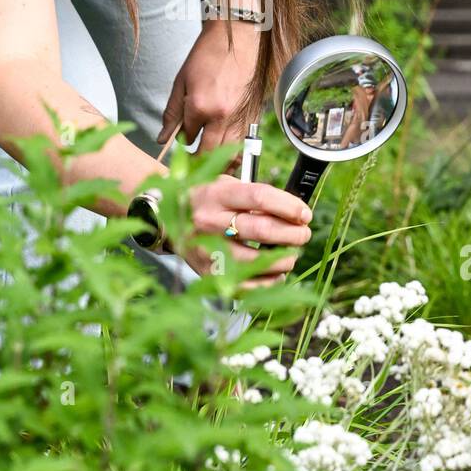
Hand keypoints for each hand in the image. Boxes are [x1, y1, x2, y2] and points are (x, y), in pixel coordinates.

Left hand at [157, 19, 260, 161]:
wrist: (238, 38)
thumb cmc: (208, 55)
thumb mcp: (181, 81)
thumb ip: (172, 113)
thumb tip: (163, 138)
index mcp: (200, 107)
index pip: (187, 139)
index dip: (181, 144)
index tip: (179, 144)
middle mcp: (221, 116)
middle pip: (207, 153)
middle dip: (196, 161)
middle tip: (189, 164)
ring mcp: (240, 117)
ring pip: (229, 154)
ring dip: (217, 161)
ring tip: (207, 161)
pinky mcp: (253, 116)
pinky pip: (243, 144)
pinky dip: (234, 153)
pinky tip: (225, 152)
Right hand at [181, 174, 311, 289]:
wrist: (165, 218)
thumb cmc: (205, 201)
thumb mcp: (224, 185)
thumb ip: (255, 195)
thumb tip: (294, 212)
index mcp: (217, 195)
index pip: (260, 197)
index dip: (288, 206)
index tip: (304, 213)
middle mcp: (210, 221)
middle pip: (262, 229)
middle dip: (292, 234)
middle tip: (303, 234)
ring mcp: (207, 249)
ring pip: (255, 260)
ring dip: (284, 259)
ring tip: (292, 254)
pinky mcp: (207, 272)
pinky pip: (244, 285)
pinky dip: (268, 282)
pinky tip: (276, 274)